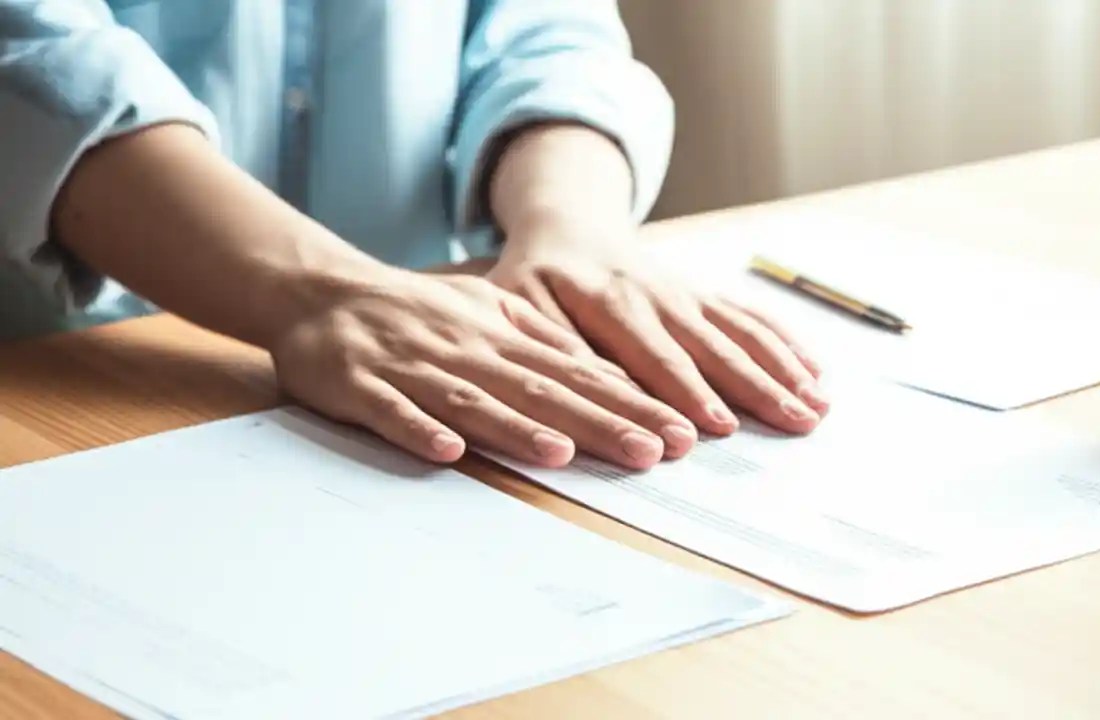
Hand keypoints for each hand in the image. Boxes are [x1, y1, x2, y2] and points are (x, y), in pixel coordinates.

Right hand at [268, 267, 698, 469]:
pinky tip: (447, 453)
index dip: (629, 402)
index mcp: (500, 335)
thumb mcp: (484, 308)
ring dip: (517, 428)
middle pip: (540, 389)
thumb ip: (538, 336)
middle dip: (599, 421)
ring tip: (565, 453)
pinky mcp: (360, 385)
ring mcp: (412, 367)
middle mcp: (465, 350)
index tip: (677, 431)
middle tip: (654, 450)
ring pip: (472, 400)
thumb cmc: (414, 310)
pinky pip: (391, 410)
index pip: (578, 373)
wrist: (321, 291)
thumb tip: (599, 368)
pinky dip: (418, 429)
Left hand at [487, 227, 827, 436]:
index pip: (650, 355)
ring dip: (782, 370)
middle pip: (712, 348)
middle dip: (754, 388)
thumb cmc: (536, 278)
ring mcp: (688, 294)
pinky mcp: (705, 296)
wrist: (569, 227)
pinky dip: (785, 343)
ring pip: (741, 333)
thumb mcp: (521, 305)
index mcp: (607, 300)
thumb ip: (553, 346)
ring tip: (817, 407)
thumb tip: (586, 392)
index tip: (705, 432)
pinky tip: (816, 372)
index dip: (680, 394)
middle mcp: (657, 295)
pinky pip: (751, 318)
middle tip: (791, 423)